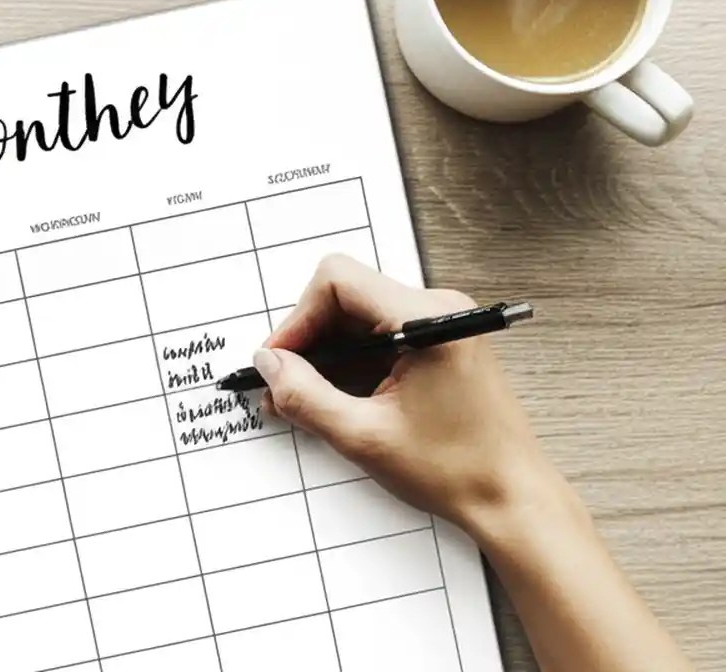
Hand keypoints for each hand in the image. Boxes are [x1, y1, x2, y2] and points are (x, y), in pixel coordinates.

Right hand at [254, 254, 560, 535]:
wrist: (511, 498)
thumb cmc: (458, 470)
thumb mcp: (363, 436)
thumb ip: (305, 396)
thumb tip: (269, 365)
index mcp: (427, 319)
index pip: (338, 282)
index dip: (298, 319)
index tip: (279, 359)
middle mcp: (439, 309)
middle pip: (347, 296)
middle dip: (309, 339)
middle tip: (284, 383)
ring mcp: (442, 325)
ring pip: (360, 318)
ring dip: (328, 355)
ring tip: (305, 399)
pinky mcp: (441, 345)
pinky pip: (381, 338)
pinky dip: (352, 364)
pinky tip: (337, 399)